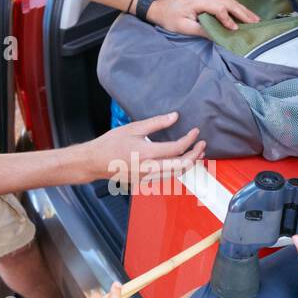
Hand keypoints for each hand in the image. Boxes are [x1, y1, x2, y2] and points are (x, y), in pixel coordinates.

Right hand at [74, 112, 205, 187]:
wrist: (94, 162)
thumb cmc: (110, 143)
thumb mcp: (133, 128)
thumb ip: (156, 123)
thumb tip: (174, 117)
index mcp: (146, 153)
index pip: (176, 149)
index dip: (190, 140)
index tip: (195, 132)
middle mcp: (149, 168)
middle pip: (181, 166)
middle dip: (195, 155)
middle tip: (202, 145)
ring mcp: (147, 177)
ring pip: (176, 174)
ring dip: (189, 163)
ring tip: (196, 153)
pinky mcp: (144, 181)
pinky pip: (166, 176)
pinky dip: (177, 169)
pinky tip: (180, 161)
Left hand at [148, 0, 259, 34]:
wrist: (163, 8)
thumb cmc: (171, 18)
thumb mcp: (184, 27)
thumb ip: (201, 30)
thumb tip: (217, 35)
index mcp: (199, 1)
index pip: (219, 9)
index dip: (228, 19)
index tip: (235, 30)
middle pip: (229, 3)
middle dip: (243, 13)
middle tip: (255, 22)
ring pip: (230, 0)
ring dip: (243, 10)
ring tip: (254, 19)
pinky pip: (227, 0)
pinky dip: (237, 7)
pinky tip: (245, 13)